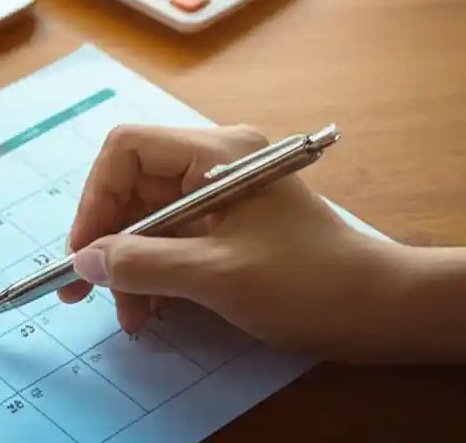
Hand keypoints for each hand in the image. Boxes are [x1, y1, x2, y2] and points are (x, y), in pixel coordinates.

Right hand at [59, 125, 404, 359]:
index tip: (83, 252)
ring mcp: (224, 194)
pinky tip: (153, 309)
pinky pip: (175, 238)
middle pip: (134, 186)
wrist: (383, 310)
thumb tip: (84, 260)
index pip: (127, 150)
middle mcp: (215, 162)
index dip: (95, 199)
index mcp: (216, 152)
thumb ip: (142, 265)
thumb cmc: (308, 283)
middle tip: (82, 291)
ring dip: (130, 265)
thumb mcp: (216, 276)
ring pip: (150, 218)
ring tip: (131, 316)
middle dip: (108, 240)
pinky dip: (156, 271)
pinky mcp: (231, 225)